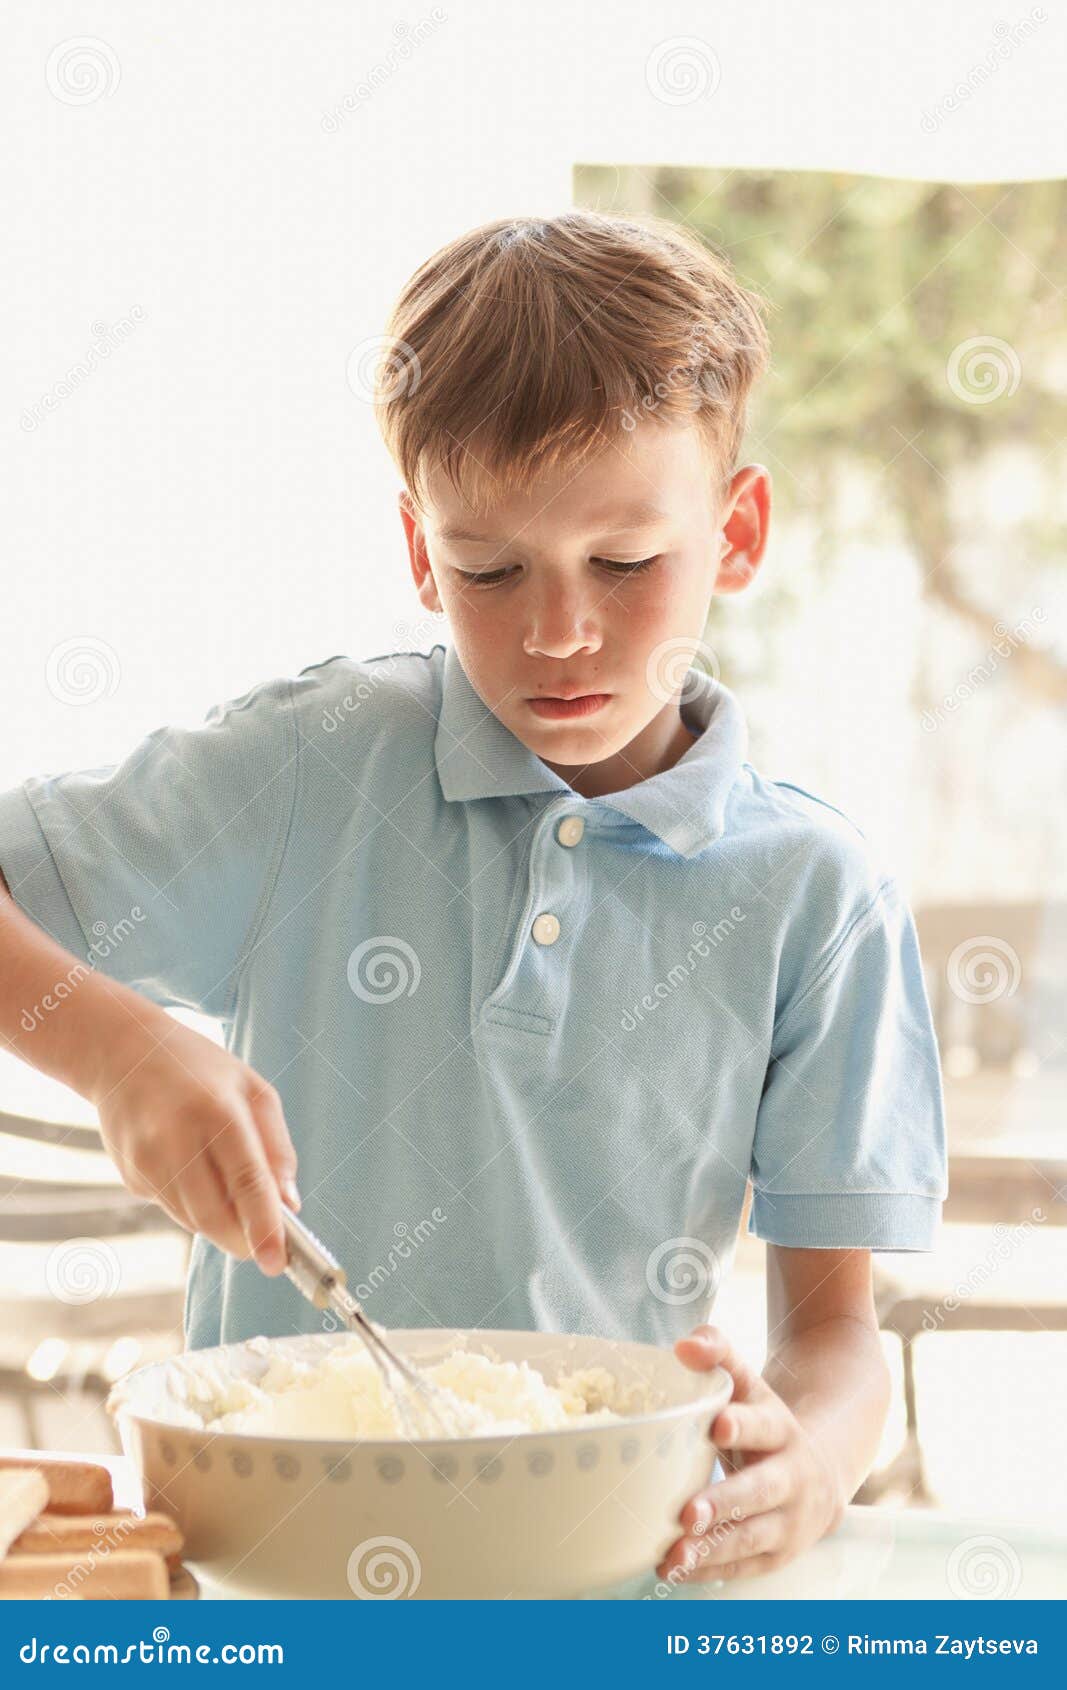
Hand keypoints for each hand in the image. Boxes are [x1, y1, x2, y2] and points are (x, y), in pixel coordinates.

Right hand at [90, 1010, 299, 1274]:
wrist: (123, 1052)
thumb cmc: (201, 1070)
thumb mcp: (254, 1090)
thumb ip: (277, 1148)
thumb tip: (290, 1206)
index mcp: (218, 1112)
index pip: (247, 1183)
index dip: (264, 1228)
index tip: (278, 1262)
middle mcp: (177, 1139)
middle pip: (214, 1216)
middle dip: (243, 1241)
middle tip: (265, 1248)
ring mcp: (147, 1160)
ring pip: (193, 1220)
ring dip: (220, 1222)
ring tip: (225, 1182)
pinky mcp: (130, 1174)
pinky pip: (173, 1207)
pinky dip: (193, 1204)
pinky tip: (191, 1167)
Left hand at [657, 1323, 843, 1583]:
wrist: (821, 1471)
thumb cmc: (764, 1423)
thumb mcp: (749, 1384)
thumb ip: (718, 1354)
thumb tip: (684, 1346)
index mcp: (779, 1427)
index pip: (762, 1424)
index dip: (742, 1424)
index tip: (717, 1425)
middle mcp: (790, 1474)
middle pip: (760, 1489)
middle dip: (725, 1502)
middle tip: (688, 1513)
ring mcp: (788, 1518)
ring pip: (752, 1535)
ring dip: (713, 1547)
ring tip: (673, 1553)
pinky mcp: (779, 1551)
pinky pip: (745, 1564)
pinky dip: (710, 1569)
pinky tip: (676, 1569)